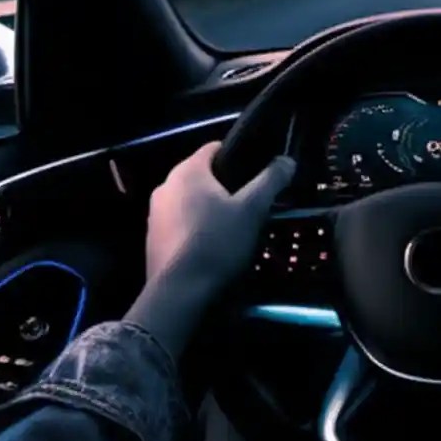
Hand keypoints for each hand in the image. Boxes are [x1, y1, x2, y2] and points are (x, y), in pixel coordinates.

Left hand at [144, 141, 294, 284]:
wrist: (182, 292)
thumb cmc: (218, 242)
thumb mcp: (253, 209)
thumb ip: (271, 180)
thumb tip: (287, 160)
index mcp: (187, 171)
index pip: (214, 148)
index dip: (238, 157)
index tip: (257, 174)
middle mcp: (165, 186)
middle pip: (202, 176)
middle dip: (225, 186)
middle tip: (250, 204)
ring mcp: (155, 213)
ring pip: (190, 200)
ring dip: (209, 208)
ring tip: (233, 227)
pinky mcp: (153, 238)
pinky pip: (180, 222)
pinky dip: (196, 227)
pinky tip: (212, 246)